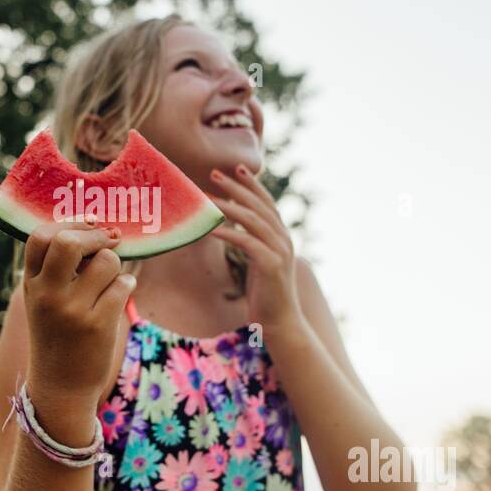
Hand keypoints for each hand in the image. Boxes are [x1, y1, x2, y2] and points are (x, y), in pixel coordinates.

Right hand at [22, 219, 135, 414]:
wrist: (60, 387)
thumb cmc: (57, 335)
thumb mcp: (43, 300)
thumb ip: (57, 268)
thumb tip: (97, 229)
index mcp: (32, 285)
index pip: (40, 237)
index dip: (67, 223)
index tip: (86, 227)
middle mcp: (48, 295)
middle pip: (70, 242)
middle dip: (95, 235)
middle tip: (108, 240)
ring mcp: (73, 311)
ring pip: (106, 262)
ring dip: (115, 265)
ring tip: (111, 280)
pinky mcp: (98, 325)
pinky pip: (123, 284)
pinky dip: (127, 284)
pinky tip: (119, 296)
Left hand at [208, 164, 304, 335]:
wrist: (281, 323)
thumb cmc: (265, 294)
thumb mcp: (259, 262)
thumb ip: (251, 242)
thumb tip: (232, 227)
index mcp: (281, 236)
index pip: (266, 203)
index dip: (251, 184)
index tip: (235, 167)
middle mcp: (283, 239)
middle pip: (258, 206)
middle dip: (237, 187)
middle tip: (215, 173)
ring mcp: (279, 251)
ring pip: (252, 220)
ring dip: (228, 206)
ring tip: (208, 198)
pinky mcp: (271, 265)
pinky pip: (247, 242)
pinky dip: (228, 233)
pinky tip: (211, 228)